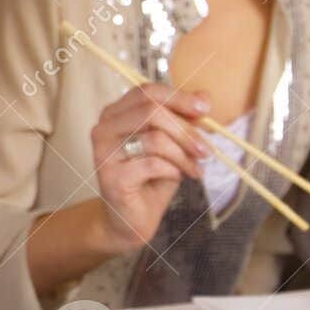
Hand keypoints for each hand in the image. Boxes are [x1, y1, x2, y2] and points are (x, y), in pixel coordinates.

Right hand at [90, 83, 210, 249]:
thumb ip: (185, 119)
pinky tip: (178, 177)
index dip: (178, 97)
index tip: (204, 110)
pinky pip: (152, 164)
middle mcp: (104, 128)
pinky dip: (173, 170)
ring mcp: (104, 153)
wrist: (132, 218)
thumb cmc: (152, 177)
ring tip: (195, 168)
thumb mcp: (174, 143)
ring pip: (154, 138)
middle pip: (150, 111)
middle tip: (205, 149)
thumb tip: (204, 97)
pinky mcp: (110, 177)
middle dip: (185, 129)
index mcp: (116, 114)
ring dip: (184, 155)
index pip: (146, 92)